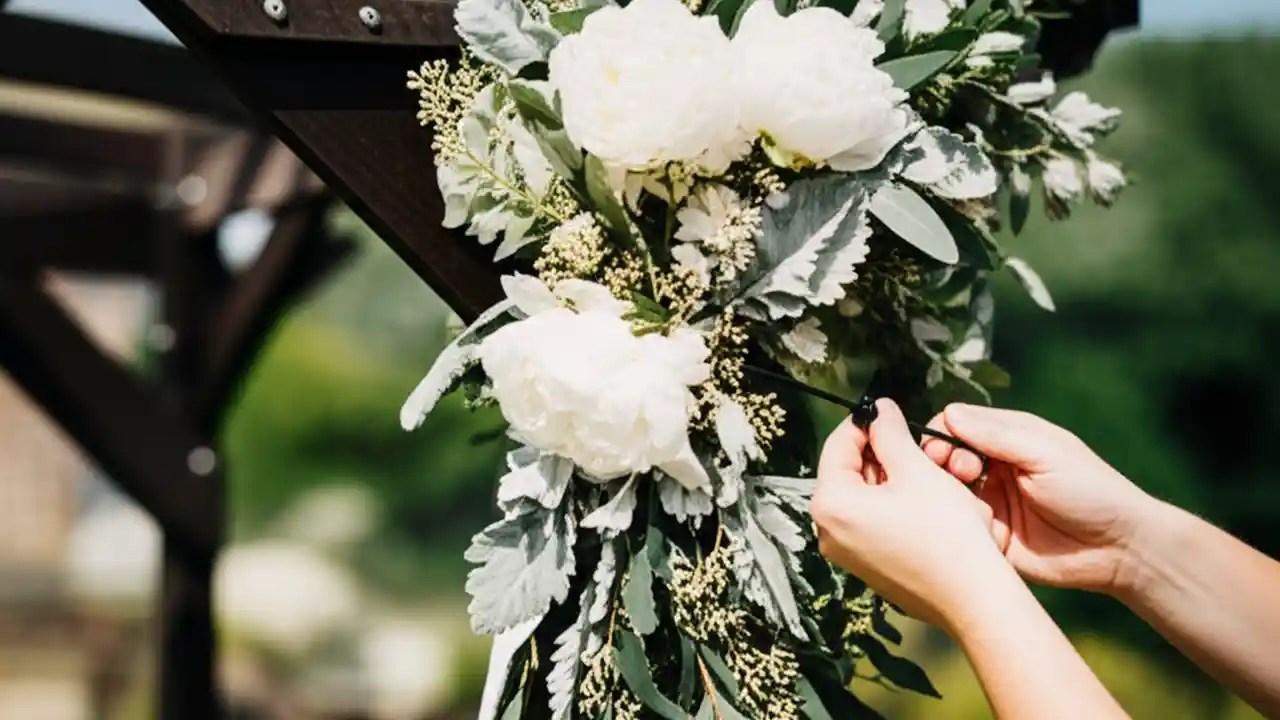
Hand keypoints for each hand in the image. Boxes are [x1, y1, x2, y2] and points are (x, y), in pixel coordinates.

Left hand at [812, 399, 1014, 629]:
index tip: (887, 412)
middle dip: (879, 454)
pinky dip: (891, 507)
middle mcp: (827, 532)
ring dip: (889, 480)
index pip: (837, 445)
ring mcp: (845, 555)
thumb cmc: (946, 530)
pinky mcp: (867, 569)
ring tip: (925, 474)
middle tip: (913, 445)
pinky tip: (924, 504)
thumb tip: (878, 409)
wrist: (974, 597)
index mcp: (830, 503)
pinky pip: (871, 524)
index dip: (864, 423)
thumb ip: (890, 434)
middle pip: (847, 473)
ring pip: (861, 498)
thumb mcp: (917, 470)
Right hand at [923, 404, 1160, 596]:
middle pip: (945, 457)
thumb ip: (996, 435)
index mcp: (1007, 439)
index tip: (941, 451)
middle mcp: (994, 467)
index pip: (957, 425)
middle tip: (959, 473)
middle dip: (940, 462)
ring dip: (946, 493)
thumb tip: (948, 413)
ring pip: (946, 491)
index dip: (942, 435)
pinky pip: (959, 527)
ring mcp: (990, 502)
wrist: (1119, 549)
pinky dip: (956, 524)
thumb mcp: (1044, 454)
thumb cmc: (1090, 490)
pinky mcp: (990, 536)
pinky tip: (969, 527)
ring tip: (965, 500)